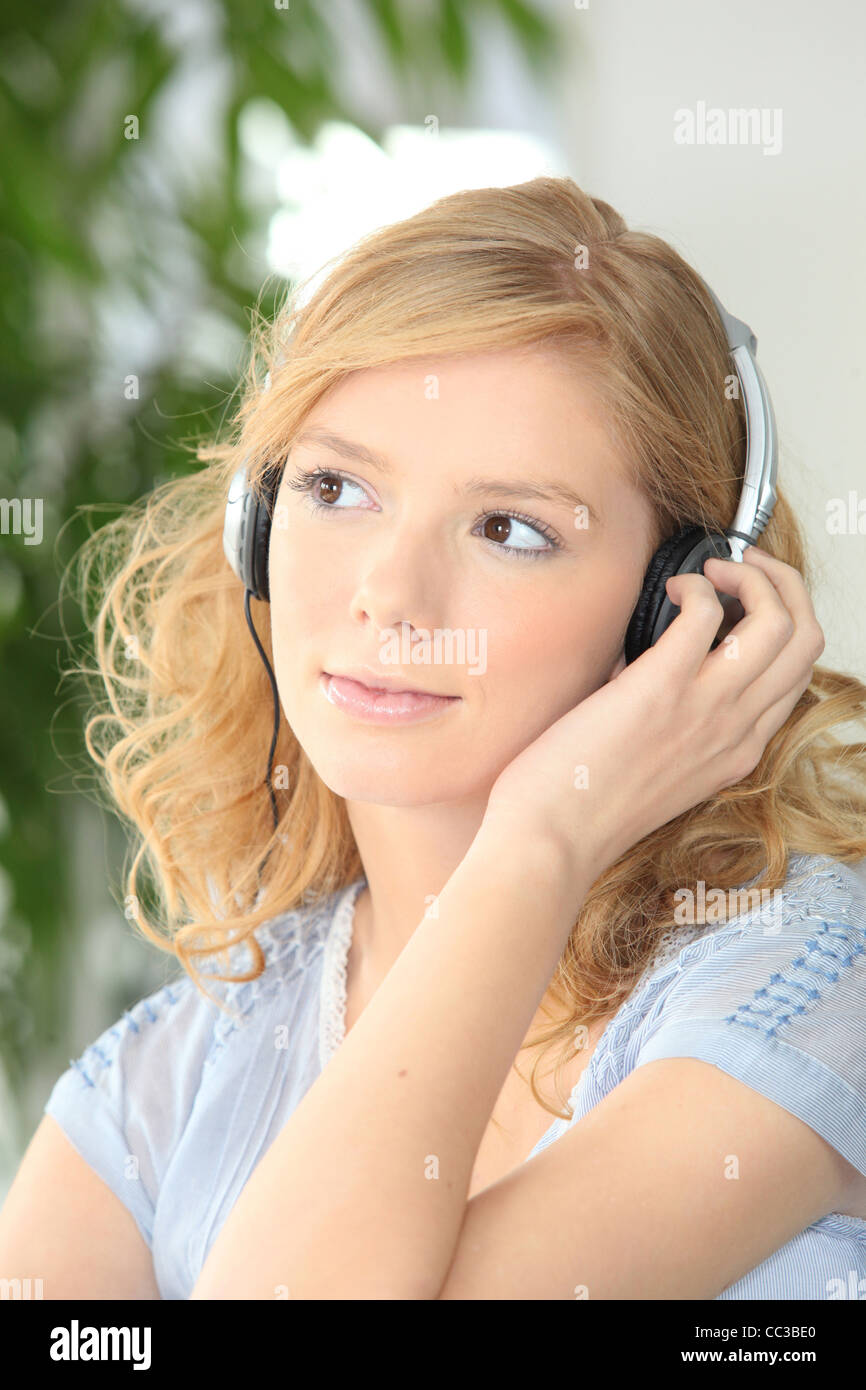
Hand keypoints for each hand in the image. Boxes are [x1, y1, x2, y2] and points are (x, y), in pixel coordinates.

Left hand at [480, 546, 824, 884]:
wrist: (551, 842)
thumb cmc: (583, 807)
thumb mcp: (658, 769)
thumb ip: (676, 722)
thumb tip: (649, 662)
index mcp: (737, 752)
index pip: (796, 676)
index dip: (783, 624)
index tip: (750, 599)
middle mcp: (735, 730)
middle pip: (807, 640)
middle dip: (786, 586)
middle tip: (746, 566)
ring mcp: (705, 709)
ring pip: (779, 621)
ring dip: (752, 576)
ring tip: (714, 570)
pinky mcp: (661, 688)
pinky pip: (706, 611)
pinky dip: (694, 585)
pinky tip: (669, 590)